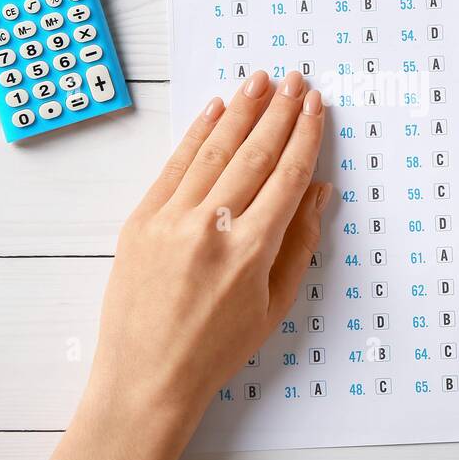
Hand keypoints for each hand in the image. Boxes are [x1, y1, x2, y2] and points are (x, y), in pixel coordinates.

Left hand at [18, 68, 328, 459]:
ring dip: (241, 111)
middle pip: (254, 154)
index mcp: (250, 251)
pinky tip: (215, 109)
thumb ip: (299, 244)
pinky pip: (174, 166)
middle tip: (296, 80)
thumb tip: (318, 191)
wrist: (146, 380)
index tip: (316, 106)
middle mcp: (210, 228)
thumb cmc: (214, 351)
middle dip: (279, 112)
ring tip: (262, 80)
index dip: (305, 136)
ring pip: (213, 151)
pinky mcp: (140, 221)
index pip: (286, 176)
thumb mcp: (273, 306)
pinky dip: (196, 134)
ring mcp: (170, 220)